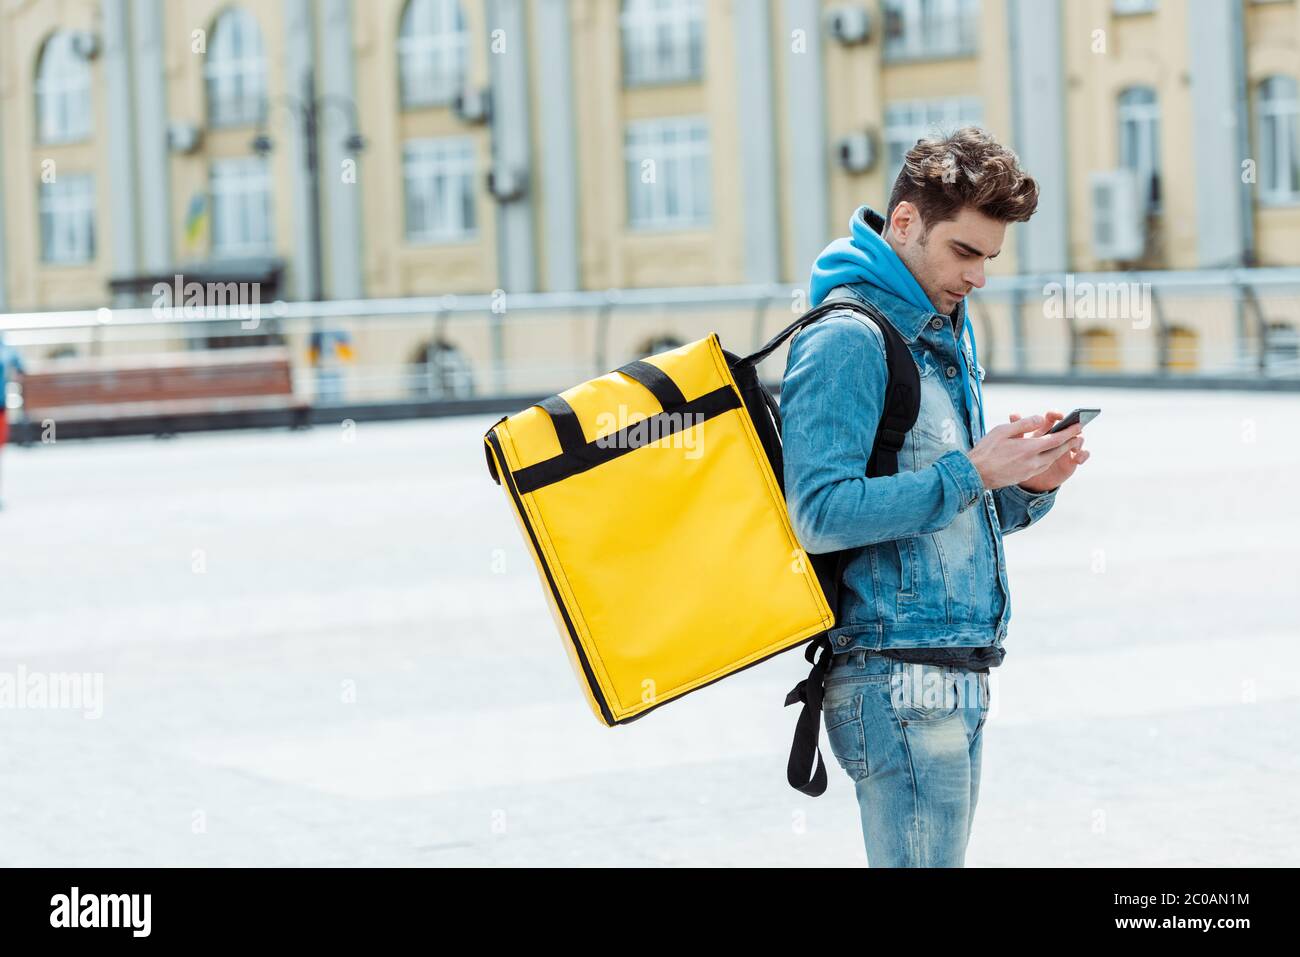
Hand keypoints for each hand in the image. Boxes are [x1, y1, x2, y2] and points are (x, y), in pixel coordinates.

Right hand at [965, 412, 1083, 490]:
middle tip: (1079, 435)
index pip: (1056, 439)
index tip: (1079, 425)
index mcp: (1028, 448)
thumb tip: (1040, 418)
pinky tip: (1048, 455)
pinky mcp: (1024, 476)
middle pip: (1058, 451)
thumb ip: (1023, 424)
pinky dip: (1050, 458)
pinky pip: (1042, 466)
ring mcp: (1029, 471)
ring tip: (1067, 444)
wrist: (975, 474)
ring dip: (1061, 451)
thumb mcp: (1002, 431)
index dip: (1069, 432)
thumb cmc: (986, 450)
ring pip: (1051, 459)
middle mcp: (1033, 462)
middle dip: (1070, 442)